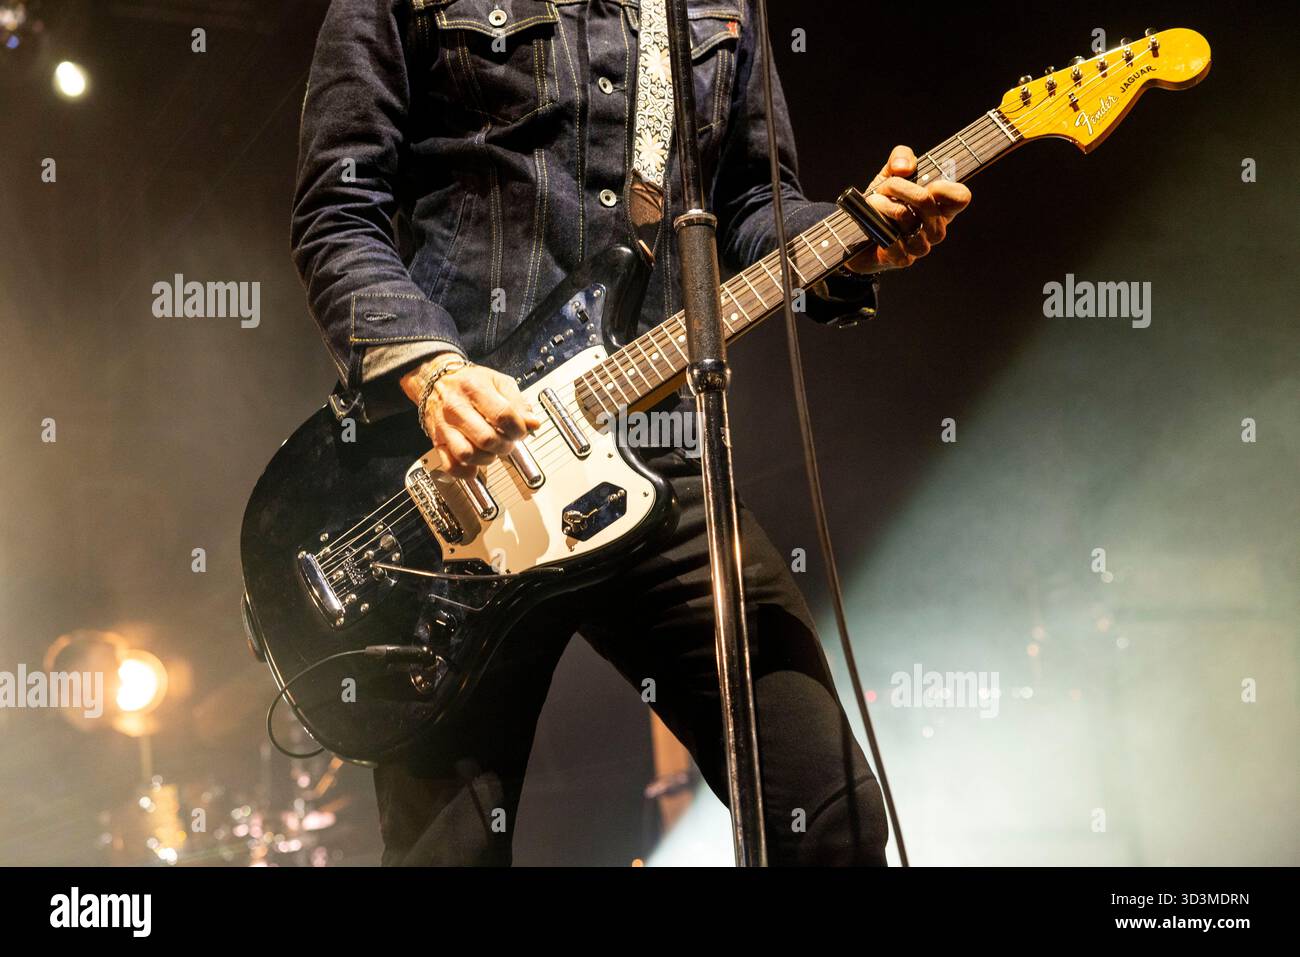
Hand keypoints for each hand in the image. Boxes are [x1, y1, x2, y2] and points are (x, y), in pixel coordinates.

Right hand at [400, 352, 541, 480]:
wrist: (436, 380)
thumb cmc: (469, 382)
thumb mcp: (498, 382)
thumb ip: (518, 403)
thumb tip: (532, 423)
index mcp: (474, 388)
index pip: (503, 416)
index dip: (518, 428)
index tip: (521, 430)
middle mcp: (456, 407)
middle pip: (486, 438)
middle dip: (505, 445)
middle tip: (508, 441)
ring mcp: (444, 426)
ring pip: (467, 454)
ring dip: (487, 458)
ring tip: (492, 450)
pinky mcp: (438, 442)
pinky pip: (450, 465)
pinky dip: (466, 472)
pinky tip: (476, 465)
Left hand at [844, 145, 971, 272]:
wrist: (859, 235)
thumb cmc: (883, 202)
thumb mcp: (890, 173)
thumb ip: (901, 157)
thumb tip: (904, 168)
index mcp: (941, 207)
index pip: (961, 197)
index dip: (944, 186)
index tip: (925, 182)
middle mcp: (936, 228)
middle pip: (925, 201)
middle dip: (898, 186)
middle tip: (883, 187)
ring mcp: (921, 246)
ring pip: (906, 219)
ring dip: (883, 206)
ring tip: (872, 203)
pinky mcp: (903, 260)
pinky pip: (894, 243)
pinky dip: (879, 229)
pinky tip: (873, 225)